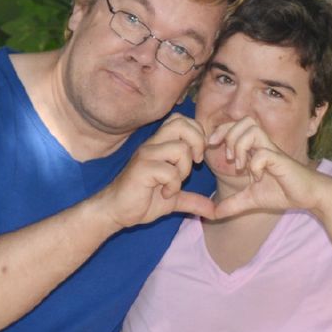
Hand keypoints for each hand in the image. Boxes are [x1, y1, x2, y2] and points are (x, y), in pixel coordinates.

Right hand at [97, 114, 214, 227]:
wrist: (117, 211)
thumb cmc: (142, 201)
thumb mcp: (174, 199)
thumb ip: (194, 200)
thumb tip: (215, 211)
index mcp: (160, 145)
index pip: (182, 120)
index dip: (197, 135)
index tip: (197, 157)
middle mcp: (153, 145)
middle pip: (182, 124)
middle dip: (197, 143)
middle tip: (195, 163)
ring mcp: (146, 155)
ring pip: (180, 148)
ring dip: (185, 169)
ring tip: (175, 183)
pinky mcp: (142, 169)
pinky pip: (170, 171)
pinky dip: (174, 185)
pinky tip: (165, 193)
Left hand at [207, 117, 324, 216]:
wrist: (308, 196)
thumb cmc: (282, 192)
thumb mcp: (251, 199)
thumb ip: (232, 204)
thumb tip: (213, 214)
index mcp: (255, 149)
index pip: (235, 126)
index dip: (221, 131)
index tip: (211, 145)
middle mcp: (263, 146)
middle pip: (244, 121)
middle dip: (229, 135)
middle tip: (228, 157)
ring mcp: (273, 152)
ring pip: (253, 130)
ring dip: (240, 146)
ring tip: (240, 166)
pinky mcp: (281, 161)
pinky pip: (263, 153)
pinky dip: (255, 165)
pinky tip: (257, 178)